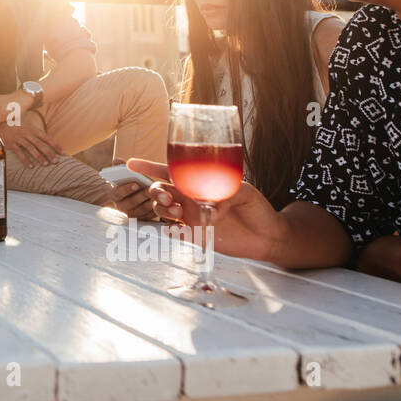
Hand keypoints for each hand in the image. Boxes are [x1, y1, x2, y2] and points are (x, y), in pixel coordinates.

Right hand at [0, 109, 62, 167]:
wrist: (1, 126)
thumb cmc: (18, 129)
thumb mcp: (29, 129)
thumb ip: (38, 136)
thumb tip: (51, 145)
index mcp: (34, 130)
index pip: (47, 138)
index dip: (56, 146)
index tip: (63, 153)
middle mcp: (27, 134)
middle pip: (41, 144)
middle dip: (49, 153)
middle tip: (56, 162)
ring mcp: (19, 138)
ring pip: (31, 149)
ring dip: (39, 157)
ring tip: (46, 165)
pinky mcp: (12, 144)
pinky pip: (20, 153)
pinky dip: (25, 160)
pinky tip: (31, 167)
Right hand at [108, 159, 157, 220]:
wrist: (153, 195)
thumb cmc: (136, 182)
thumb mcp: (129, 174)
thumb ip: (122, 168)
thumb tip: (116, 160)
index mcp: (116, 194)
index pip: (117, 193)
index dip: (126, 189)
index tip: (136, 184)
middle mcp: (122, 206)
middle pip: (130, 203)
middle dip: (141, 195)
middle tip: (152, 190)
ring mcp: (133, 214)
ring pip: (141, 210)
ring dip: (150, 202)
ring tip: (160, 196)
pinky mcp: (143, 220)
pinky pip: (149, 217)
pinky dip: (156, 210)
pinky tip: (164, 204)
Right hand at [127, 158, 282, 261]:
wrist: (269, 236)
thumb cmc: (258, 208)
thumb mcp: (246, 191)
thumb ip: (225, 192)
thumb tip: (208, 203)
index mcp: (200, 183)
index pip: (171, 172)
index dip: (150, 167)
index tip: (132, 164)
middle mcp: (192, 198)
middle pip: (160, 190)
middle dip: (156, 190)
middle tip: (169, 197)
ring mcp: (192, 217)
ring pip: (163, 210)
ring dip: (163, 209)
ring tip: (178, 213)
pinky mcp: (195, 235)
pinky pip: (174, 232)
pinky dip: (171, 230)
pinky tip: (179, 229)